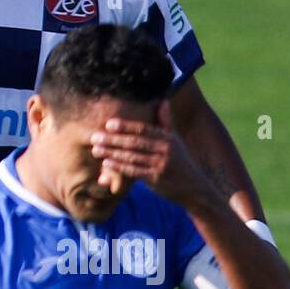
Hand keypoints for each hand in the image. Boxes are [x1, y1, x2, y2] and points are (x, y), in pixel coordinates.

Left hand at [90, 102, 206, 202]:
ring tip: (96, 150)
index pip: (143, 129)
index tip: (108, 124)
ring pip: (131, 157)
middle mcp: (164, 150)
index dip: (125, 126)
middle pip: (134, 142)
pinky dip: (119, 167)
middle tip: (94, 137)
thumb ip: (166, 122)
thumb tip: (163, 100)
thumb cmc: (181, 162)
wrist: (195, 188)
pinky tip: (106, 164)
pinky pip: (133, 171)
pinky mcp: (156, 179)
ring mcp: (160, 165)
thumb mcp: (176, 140)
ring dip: (111, 153)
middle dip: (112, 140)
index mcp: (167, 138)